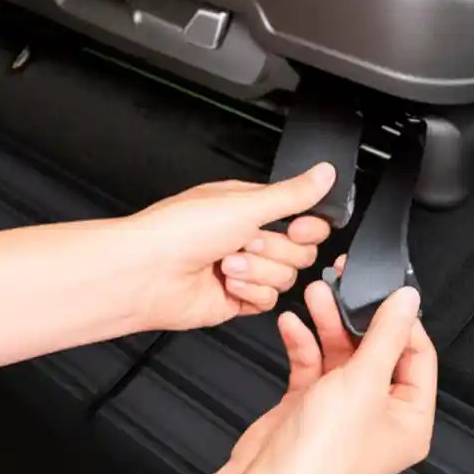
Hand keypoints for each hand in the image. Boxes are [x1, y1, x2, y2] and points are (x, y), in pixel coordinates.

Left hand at [116, 164, 336, 330]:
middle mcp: (247, 236)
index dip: (307, 226)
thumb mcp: (246, 203)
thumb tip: (325, 173)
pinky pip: (268, 301)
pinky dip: (250, 292)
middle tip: (247, 241)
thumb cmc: (179, 230)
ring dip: (258, 271)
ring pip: (285, 277)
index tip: (297, 227)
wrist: (148, 272)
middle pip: (299, 250)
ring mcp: (243, 269)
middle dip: (275, 249)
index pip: (302, 216)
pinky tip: (227, 283)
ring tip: (227, 263)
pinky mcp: (237, 298)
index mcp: (250, 206)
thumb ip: (293, 194)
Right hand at [235, 278, 437, 473]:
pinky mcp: (311, 406)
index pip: (418, 356)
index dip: (402, 320)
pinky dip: (304, 342)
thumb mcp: (364, 382)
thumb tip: (407, 300)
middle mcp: (380, 416)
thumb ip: (386, 335)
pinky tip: (294, 324)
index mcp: (410, 420)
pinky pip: (314, 364)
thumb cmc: (320, 457)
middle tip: (345, 283)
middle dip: (357, 316)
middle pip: (378, 350)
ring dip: (328, 322)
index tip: (387, 290)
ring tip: (317, 295)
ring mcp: (344, 411)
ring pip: (343, 353)